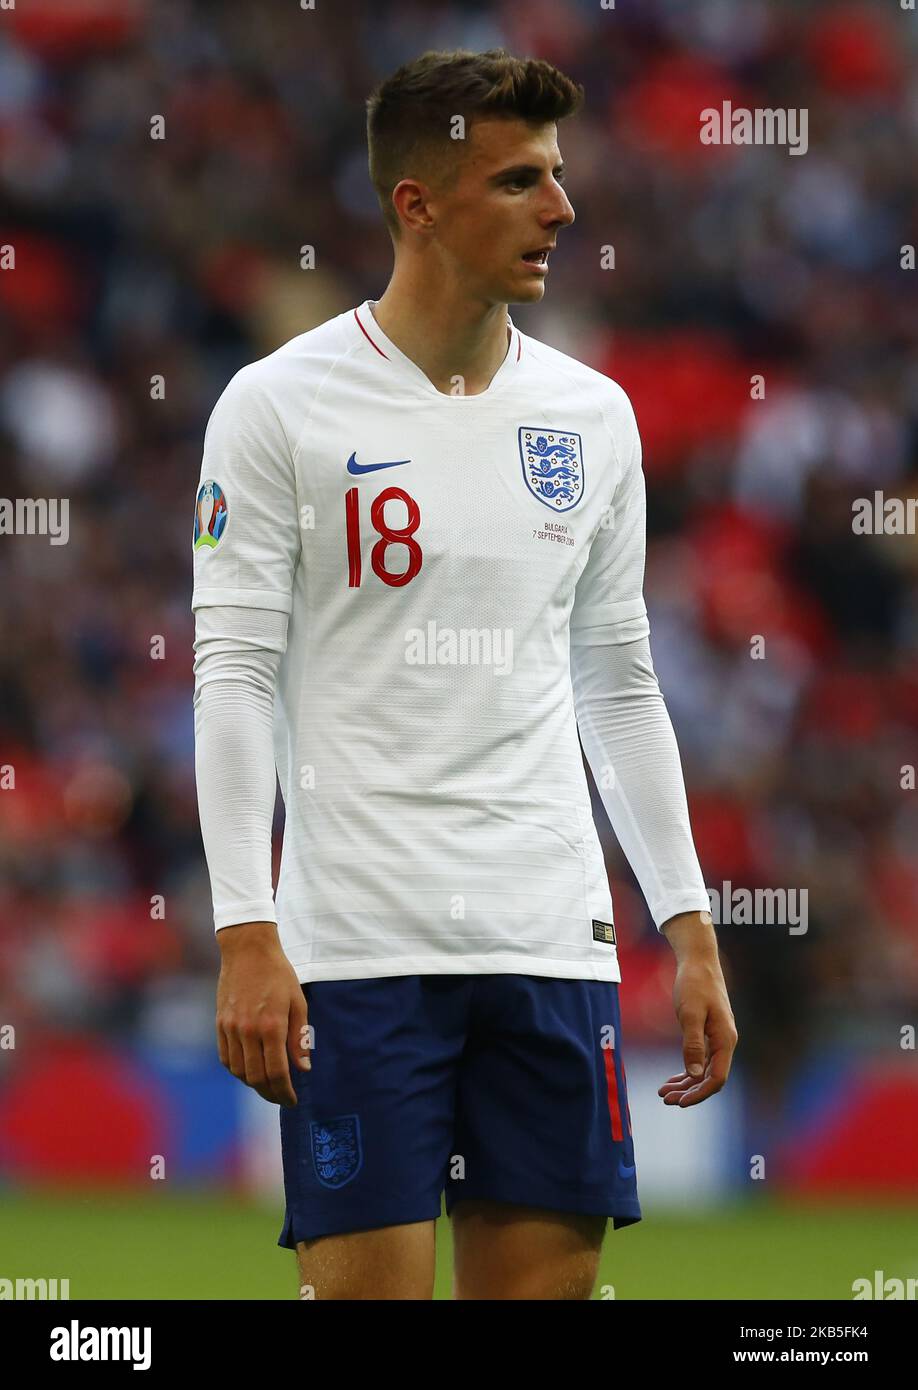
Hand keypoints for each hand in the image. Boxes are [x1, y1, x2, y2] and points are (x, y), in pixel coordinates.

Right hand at [215, 921, 310, 1106]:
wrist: (248, 951)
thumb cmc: (279, 975)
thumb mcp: (298, 1002)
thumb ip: (299, 1038)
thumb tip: (303, 1068)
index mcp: (272, 1026)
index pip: (277, 1072)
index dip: (285, 1092)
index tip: (292, 1100)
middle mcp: (248, 1030)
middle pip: (256, 1078)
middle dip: (270, 1094)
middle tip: (282, 1098)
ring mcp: (231, 1028)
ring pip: (239, 1071)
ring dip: (254, 1084)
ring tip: (268, 1086)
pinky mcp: (220, 1024)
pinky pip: (226, 1058)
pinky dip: (237, 1070)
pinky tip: (250, 1070)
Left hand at [658, 915, 737, 1106]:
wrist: (699, 961)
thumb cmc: (694, 984)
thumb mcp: (690, 1013)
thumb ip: (692, 1044)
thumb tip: (693, 1074)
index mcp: (725, 1040)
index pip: (716, 1078)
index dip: (699, 1093)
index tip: (680, 1102)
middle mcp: (724, 1042)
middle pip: (709, 1078)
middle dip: (689, 1092)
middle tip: (665, 1099)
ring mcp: (717, 1039)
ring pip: (703, 1071)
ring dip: (685, 1084)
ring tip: (663, 1093)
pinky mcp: (708, 1034)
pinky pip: (700, 1060)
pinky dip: (686, 1071)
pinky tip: (672, 1079)